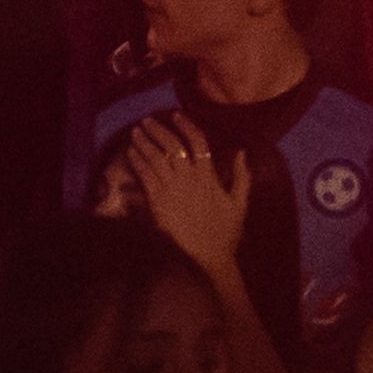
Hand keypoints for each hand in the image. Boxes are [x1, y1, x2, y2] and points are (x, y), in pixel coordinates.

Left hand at [121, 118, 251, 273]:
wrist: (209, 257)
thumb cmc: (226, 232)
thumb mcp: (239, 202)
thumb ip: (241, 176)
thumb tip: (242, 152)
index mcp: (209, 176)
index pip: (197, 142)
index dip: (186, 126)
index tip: (176, 115)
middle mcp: (189, 178)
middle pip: (172, 145)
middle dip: (158, 130)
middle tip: (147, 120)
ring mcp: (173, 189)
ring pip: (156, 158)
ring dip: (144, 143)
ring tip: (136, 132)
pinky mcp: (158, 202)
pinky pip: (146, 177)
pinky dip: (138, 163)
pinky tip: (131, 154)